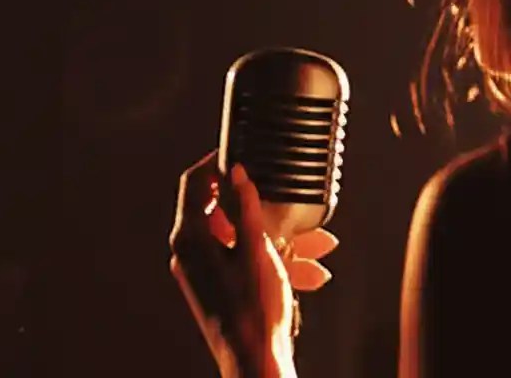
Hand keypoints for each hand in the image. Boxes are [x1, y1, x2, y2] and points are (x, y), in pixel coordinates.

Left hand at [169, 152, 337, 377]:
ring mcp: (204, 271)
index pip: (195, 183)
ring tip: (319, 244)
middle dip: (265, 207)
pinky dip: (274, 259)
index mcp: (191, 239)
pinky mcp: (219, 287)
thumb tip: (238, 173)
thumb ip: (246, 208)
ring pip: (242, 238)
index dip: (217, 163)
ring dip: (280, 237)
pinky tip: (310, 271)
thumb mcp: (256, 251)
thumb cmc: (254, 311)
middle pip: (224, 211)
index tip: (241, 153)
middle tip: (289, 199)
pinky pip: (246, 261)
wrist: (255, 361)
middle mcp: (191, 253)